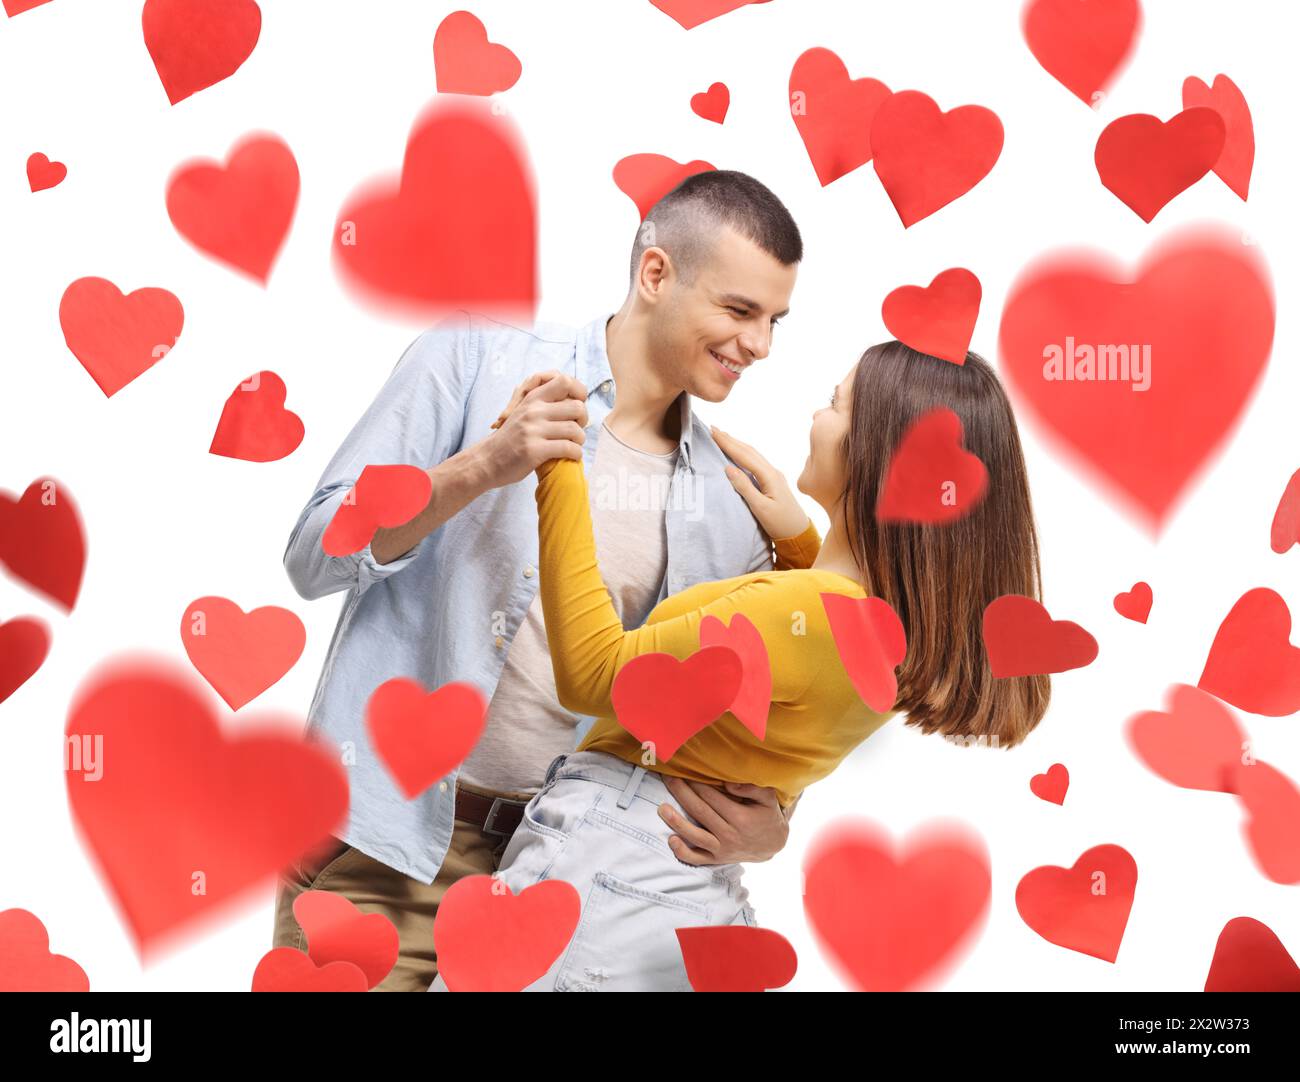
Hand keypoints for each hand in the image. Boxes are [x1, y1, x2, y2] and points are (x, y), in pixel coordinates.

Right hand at [477, 370, 588, 487]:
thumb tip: (575, 400)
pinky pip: (568, 448)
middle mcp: (533, 411)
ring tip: (574, 445)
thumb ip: (544, 405)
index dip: (579, 393)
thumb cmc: (511, 439)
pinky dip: (576, 454)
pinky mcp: (534, 450)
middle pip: (577, 407)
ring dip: (580, 440)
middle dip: (583, 420)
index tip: (577, 408)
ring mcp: (533, 430)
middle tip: (576, 430)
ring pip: (574, 430)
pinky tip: (572, 456)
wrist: (487, 461)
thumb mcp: (524, 412)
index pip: (565, 381)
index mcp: (532, 398)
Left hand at [658, 777, 790, 864]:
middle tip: (669, 778)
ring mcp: (722, 849)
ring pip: (695, 836)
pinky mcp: (716, 859)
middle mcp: (730, 835)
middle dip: (682, 794)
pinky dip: (682, 852)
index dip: (697, 784)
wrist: (773, 844)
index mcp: (741, 818)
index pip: (712, 798)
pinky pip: (696, 859)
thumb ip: (752, 787)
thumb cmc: (767, 815)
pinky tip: (671, 840)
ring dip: (676, 822)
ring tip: (662, 808)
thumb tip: (729, 784)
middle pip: (700, 812)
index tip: (686, 771)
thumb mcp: (768, 798)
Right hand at [711, 425, 810, 540]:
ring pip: (753, 455)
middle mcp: (772, 471)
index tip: (713, 432)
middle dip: (731, 439)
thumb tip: (728, 467)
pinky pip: (755, 462)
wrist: (798, 533)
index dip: (728, 443)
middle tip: (714, 429)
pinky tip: (738, 453)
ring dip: (737, 444)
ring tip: (723, 437)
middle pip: (749, 451)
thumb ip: (744, 487)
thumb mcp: (760, 508)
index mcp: (769, 475)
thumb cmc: (780, 523)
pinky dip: (743, 454)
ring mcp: (773, 475)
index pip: (744, 455)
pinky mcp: (772, 481)